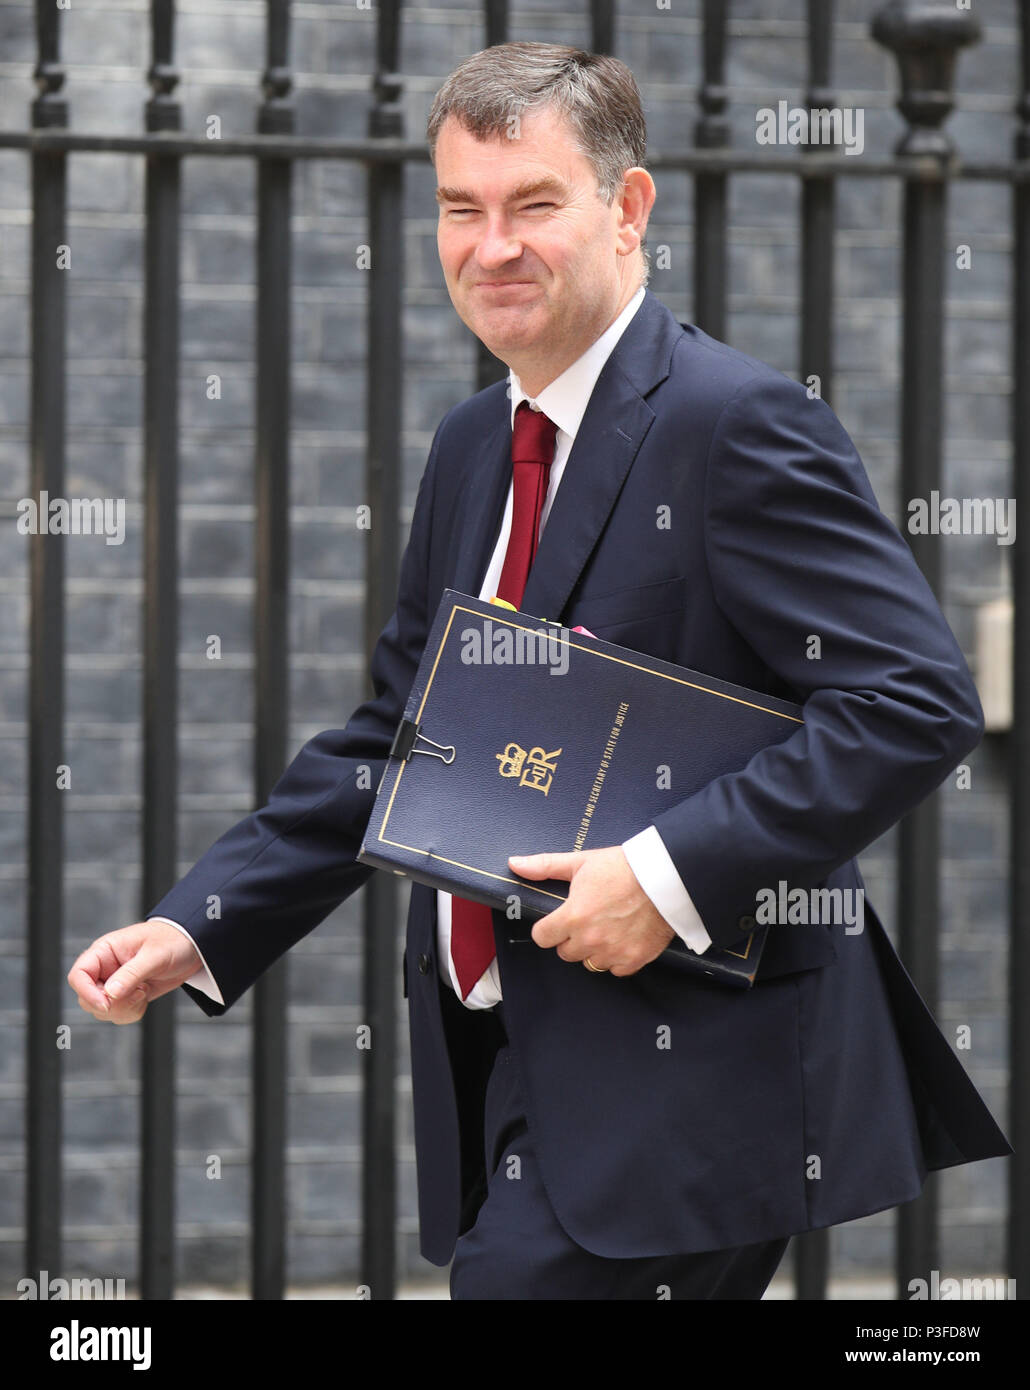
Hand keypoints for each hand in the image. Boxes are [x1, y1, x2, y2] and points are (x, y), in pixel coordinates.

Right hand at [67, 921, 202, 1024]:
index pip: (79, 975)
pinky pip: (117, 1014)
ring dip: (123, 1009)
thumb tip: (109, 993)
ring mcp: (114, 983)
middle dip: (111, 1004)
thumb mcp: (154, 955)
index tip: (107, 1002)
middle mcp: (105, 968)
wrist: (192, 947)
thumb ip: (131, 974)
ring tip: (144, 991)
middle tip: (138, 993)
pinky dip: (131, 1013)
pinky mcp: (126, 995)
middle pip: (87, 999)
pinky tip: (145, 998)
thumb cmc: (172, 941)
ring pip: (102, 1010)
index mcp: (104, 951)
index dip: (87, 992)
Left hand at [509, 846, 674, 976]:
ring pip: (589, 963)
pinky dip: (616, 958)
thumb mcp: (581, 862)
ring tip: (605, 928)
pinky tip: (622, 939)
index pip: (543, 937)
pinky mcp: (634, 959)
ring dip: (593, 949)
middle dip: (571, 938)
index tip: (558, 921)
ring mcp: (612, 952)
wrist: (666, 876)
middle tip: (586, 920)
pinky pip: (615, 970)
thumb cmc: (623, 867)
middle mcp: (590, 939)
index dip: (548, 928)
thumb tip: (515, 863)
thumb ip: (544, 866)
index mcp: (572, 917)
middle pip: (565, 953)